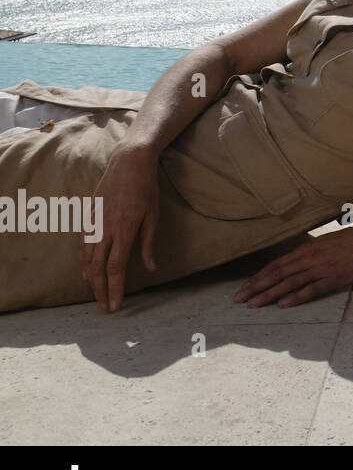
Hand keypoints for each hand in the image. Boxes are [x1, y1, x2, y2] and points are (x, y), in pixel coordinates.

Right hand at [80, 144, 160, 312]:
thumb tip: (150, 269)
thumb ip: (149, 243)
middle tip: (105, 306)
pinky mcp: (88, 216)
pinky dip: (82, 261)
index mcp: (124, 229)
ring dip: (89, 279)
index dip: (115, 289)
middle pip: (97, 268)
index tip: (116, 305)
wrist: (129, 162)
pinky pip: (81, 244)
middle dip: (100, 290)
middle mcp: (105, 229)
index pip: (116, 268)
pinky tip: (85, 271)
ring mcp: (94, 222)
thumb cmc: (146, 188)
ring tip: (96, 293)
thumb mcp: (154, 215)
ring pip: (86, 258)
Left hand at [233, 226, 352, 308]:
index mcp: (305, 249)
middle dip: (256, 287)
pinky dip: (296, 298)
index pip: (275, 265)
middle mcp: (308, 259)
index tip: (244, 287)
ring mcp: (320, 269)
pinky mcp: (332, 279)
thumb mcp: (322, 243)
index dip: (258, 277)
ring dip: (269, 295)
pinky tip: (282, 305)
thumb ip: (306, 253)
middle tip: (239, 299)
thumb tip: (291, 262)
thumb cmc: (348, 241)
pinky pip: (310, 290)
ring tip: (254, 305)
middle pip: (277, 274)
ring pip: (289, 283)